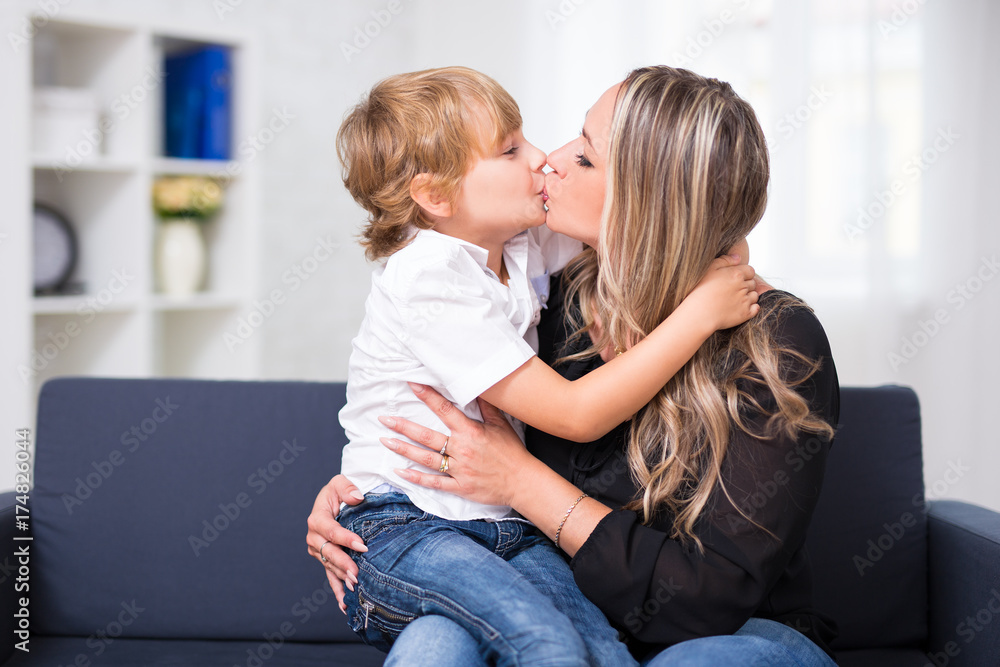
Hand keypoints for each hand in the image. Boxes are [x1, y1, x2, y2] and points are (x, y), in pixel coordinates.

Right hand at [305, 474, 367, 611]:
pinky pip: (330, 577)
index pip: (331, 530)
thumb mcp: (340, 482)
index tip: (362, 545)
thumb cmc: (339, 491)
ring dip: (341, 578)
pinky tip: (345, 605)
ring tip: (355, 588)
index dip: (346, 538)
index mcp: (317, 518)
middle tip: (357, 575)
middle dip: (343, 564)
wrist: (335, 502)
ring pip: (329, 566)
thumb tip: (357, 497)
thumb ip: (347, 487)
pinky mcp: (324, 560)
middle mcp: (314, 537)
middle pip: (329, 553)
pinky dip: (337, 591)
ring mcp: (318, 551)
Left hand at [378, 383, 532, 507]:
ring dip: (404, 450)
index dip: (427, 395)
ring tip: (385, 441)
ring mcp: (459, 469)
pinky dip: (416, 478)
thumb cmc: (512, 452)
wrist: (523, 482)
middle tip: (384, 418)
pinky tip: (399, 472)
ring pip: (426, 458)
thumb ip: (487, 406)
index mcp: (471, 431)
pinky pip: (434, 482)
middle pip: (427, 435)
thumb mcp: (501, 425)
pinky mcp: (460, 487)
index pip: (445, 409)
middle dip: (404, 426)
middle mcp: (462, 449)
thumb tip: (478, 386)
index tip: (412, 384)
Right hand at [682, 254, 759, 329]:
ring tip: (734, 299)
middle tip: (732, 290)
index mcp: (736, 274)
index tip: (735, 279)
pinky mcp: (746, 313)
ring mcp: (745, 301)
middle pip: (752, 283)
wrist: (698, 314)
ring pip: (754, 295)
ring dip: (748, 296)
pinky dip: (751, 307)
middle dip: (745, 285)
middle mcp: (743, 286)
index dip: (744, 274)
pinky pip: (756, 308)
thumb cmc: (700, 291)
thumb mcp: (709, 269)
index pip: (750, 271)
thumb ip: (725, 260)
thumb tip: (738, 257)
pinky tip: (740, 307)